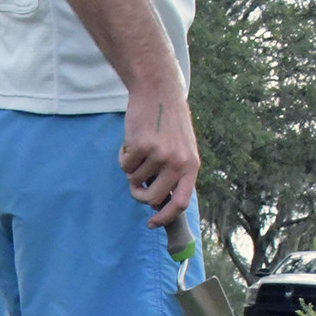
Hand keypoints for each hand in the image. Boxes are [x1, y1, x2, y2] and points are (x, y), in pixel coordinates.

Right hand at [119, 85, 199, 226]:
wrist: (158, 91)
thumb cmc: (168, 121)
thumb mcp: (182, 147)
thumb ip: (175, 172)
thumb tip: (158, 202)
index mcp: (191, 165)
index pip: (180, 202)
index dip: (164, 218)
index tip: (152, 224)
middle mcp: (177, 162)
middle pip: (152, 197)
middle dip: (139, 194)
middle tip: (135, 184)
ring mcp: (160, 154)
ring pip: (135, 180)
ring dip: (131, 169)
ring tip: (139, 149)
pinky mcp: (142, 146)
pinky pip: (125, 166)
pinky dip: (123, 156)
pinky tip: (132, 140)